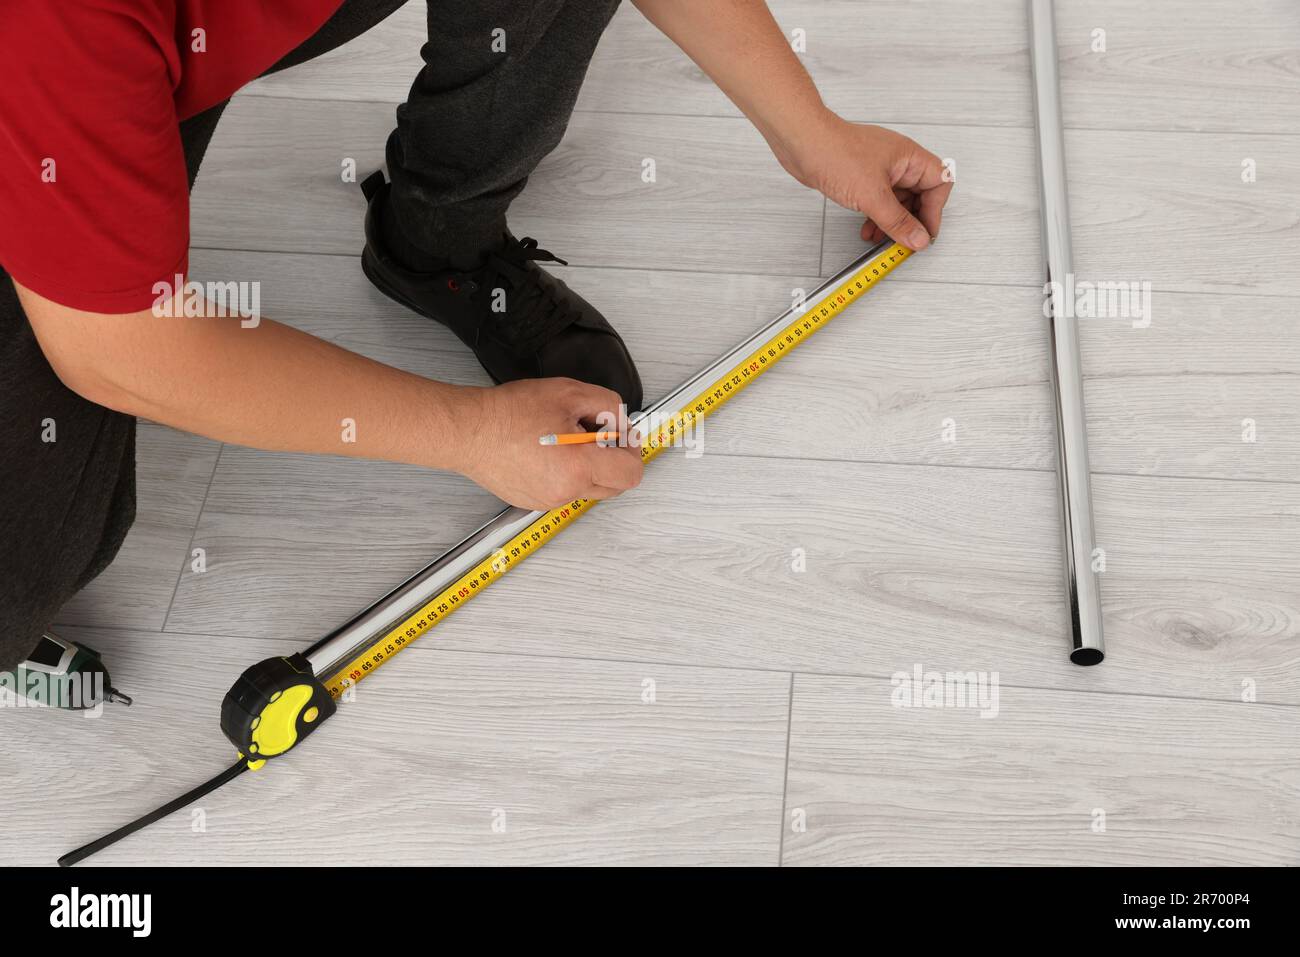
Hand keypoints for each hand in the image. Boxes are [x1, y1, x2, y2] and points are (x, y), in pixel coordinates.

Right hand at [456, 378, 643, 509]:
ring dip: (589, 466)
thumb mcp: (570, 392)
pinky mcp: (533, 502)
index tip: (621, 436)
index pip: (632, 472)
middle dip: (614, 459)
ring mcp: (548, 501)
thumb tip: (619, 422)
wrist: (469, 431)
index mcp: (580, 467)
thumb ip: (608, 405)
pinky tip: (547, 450)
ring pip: (589, 488)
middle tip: (595, 434)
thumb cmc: (510, 413)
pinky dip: (566, 473)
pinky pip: (565, 491)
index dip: (632, 450)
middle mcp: (566, 491)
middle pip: (615, 485)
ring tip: (565, 438)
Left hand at [772, 113, 952, 251]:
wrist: (802, 143)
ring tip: (881, 240)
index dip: (935, 211)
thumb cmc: (835, 153)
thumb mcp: (872, 196)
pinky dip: (876, 217)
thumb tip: (918, 238)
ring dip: (892, 222)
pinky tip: (867, 229)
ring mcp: (880, 169)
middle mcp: (898, 161)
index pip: (939, 184)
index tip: (924, 233)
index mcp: (910, 157)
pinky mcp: (863, 177)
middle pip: (919, 196)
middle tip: (904, 241)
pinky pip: (879, 201)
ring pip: (897, 201)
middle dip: (911, 221)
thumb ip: (897, 221)